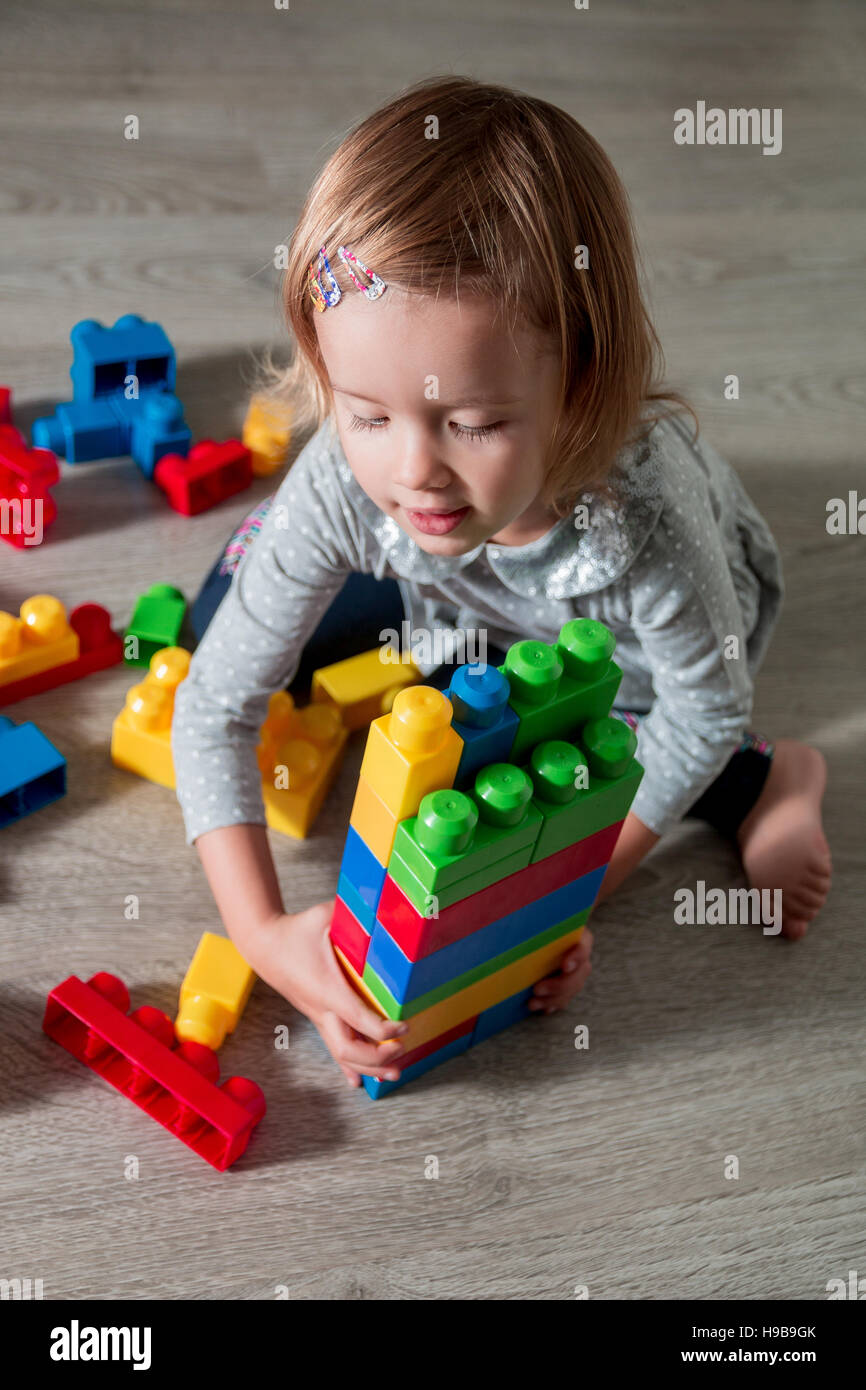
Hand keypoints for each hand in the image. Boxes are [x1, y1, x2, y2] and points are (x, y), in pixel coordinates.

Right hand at [245, 900, 409, 1086]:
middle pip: (348, 1049)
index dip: (384, 1029)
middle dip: (378, 1056)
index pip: (358, 1018)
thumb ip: (353, 911)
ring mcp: (318, 1016)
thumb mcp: (325, 915)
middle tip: (403, 1047)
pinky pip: (334, 1049)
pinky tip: (361, 1082)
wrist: (264, 945)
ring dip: (370, 1067)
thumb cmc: (297, 929)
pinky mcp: (318, 1018)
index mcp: (326, 988)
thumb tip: (384, 900)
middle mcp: (322, 1008)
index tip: (405, 1025)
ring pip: (341, 1055)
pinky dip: (349, 1067)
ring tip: (396, 1073)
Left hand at [528, 927, 592, 1013]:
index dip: (576, 957)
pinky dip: (553, 1005)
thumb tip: (519, 928)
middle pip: (578, 974)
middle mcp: (581, 956)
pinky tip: (542, 1008)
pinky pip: (565, 999)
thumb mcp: (542, 925)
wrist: (546, 933)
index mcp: (579, 937)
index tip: (564, 966)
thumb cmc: (542, 927)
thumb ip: (538, 926)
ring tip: (532, 1004)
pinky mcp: (569, 986)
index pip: (583, 947)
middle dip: (558, 985)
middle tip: (536, 989)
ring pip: (572, 989)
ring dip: (552, 999)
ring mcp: (578, 973)